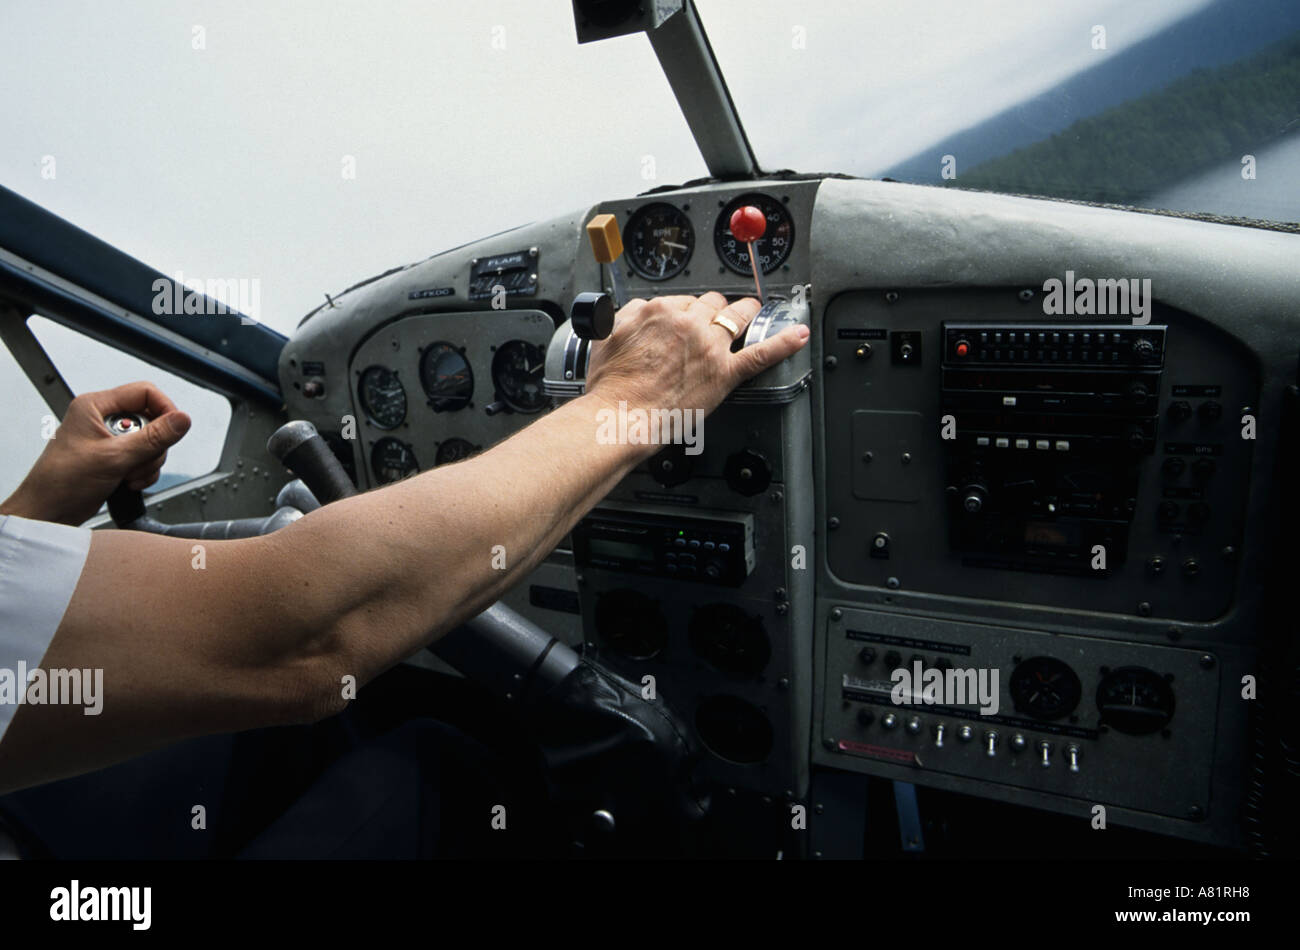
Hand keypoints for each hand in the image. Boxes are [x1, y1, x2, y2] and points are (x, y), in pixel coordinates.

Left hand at [0, 382, 191, 525]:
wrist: (48, 513)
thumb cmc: (61, 482)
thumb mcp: (114, 457)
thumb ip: (153, 438)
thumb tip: (182, 420)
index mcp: (95, 406)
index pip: (145, 393)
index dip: (164, 410)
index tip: (174, 430)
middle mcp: (103, 419)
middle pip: (152, 420)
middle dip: (153, 446)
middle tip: (138, 461)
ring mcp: (109, 439)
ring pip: (151, 442)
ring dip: (147, 463)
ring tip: (128, 475)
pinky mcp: (115, 457)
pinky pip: (144, 458)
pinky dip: (143, 472)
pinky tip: (128, 481)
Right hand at [585, 293, 808, 425]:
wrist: (620, 414)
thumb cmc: (611, 385)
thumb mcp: (608, 336)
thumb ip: (628, 316)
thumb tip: (640, 310)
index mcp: (659, 311)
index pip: (680, 300)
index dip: (685, 312)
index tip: (686, 321)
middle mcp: (687, 323)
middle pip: (710, 304)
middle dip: (714, 309)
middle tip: (716, 318)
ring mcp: (709, 347)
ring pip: (736, 317)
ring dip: (745, 312)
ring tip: (752, 312)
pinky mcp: (724, 372)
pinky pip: (760, 354)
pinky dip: (783, 344)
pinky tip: (797, 336)